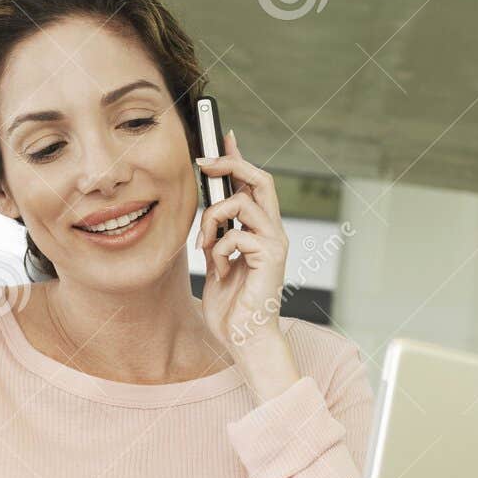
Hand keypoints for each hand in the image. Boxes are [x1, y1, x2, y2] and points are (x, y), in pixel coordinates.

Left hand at [195, 129, 295, 373]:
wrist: (245, 340)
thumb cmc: (232, 307)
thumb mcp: (217, 263)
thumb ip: (217, 238)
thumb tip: (207, 213)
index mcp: (261, 231)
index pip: (254, 184)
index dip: (238, 158)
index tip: (223, 136)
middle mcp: (273, 232)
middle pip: (260, 179)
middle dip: (231, 164)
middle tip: (202, 161)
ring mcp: (275, 244)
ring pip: (244, 203)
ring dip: (213, 219)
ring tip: (204, 244)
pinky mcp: (271, 257)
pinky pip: (237, 235)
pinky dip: (219, 248)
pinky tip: (218, 268)